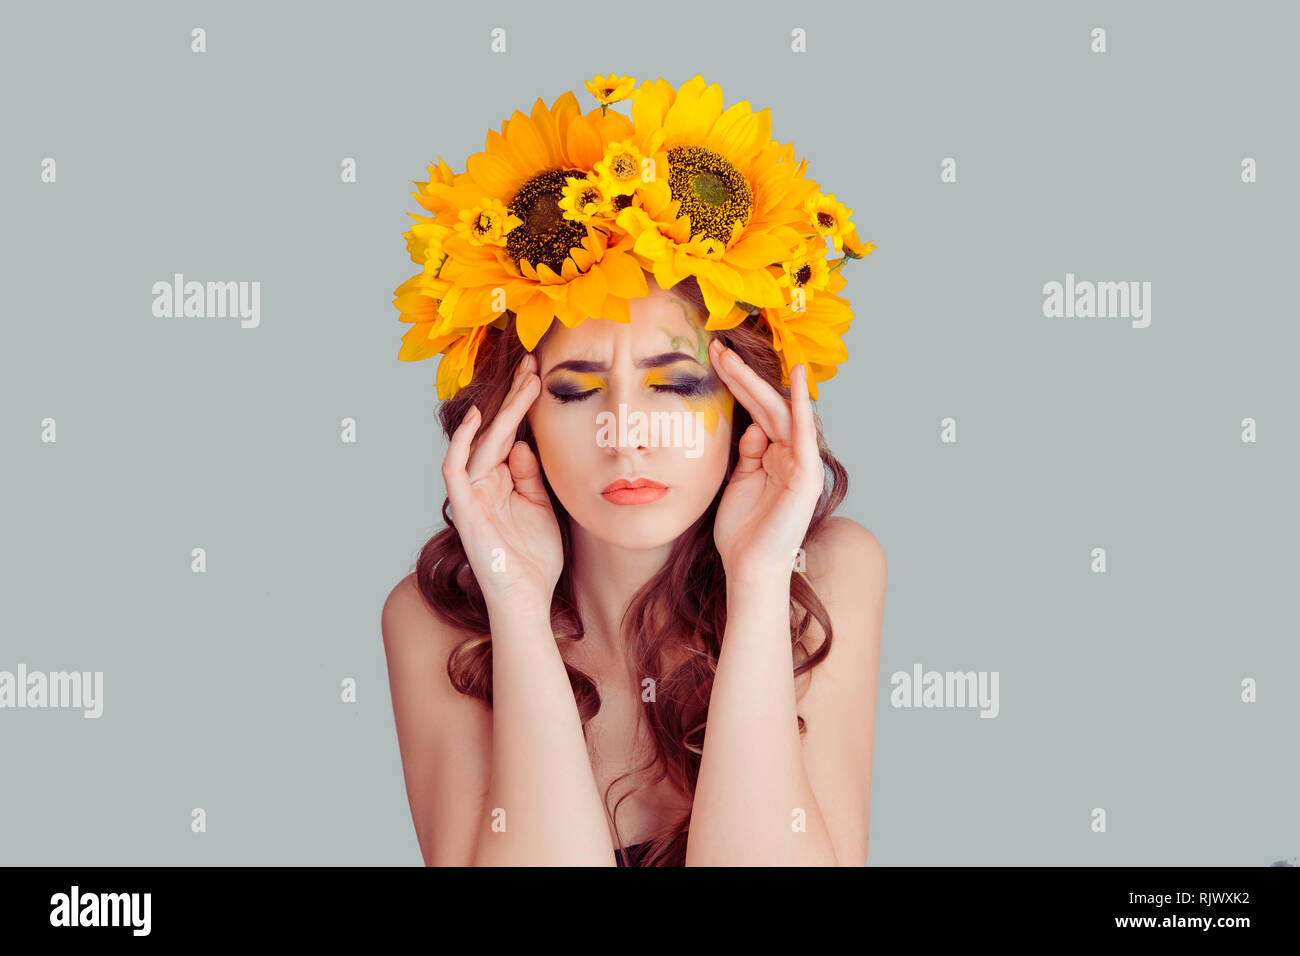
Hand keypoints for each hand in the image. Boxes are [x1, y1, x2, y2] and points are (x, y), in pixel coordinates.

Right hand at [441, 352, 561, 613]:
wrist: (528, 597)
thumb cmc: (536, 558)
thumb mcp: (542, 507)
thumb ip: (531, 475)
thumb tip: (524, 446)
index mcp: (503, 480)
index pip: (511, 434)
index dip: (523, 405)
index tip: (541, 375)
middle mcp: (484, 481)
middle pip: (497, 430)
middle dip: (515, 397)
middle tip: (533, 364)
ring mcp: (472, 493)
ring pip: (482, 442)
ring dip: (503, 411)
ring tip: (526, 382)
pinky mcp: (464, 508)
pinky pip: (455, 468)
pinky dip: (461, 443)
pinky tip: (475, 419)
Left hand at [707, 338, 822, 584]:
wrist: (749, 567)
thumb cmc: (741, 531)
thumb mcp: (737, 482)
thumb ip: (747, 454)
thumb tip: (751, 428)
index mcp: (772, 456)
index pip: (755, 411)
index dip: (736, 384)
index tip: (713, 360)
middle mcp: (790, 455)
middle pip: (765, 405)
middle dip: (740, 375)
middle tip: (717, 347)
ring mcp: (800, 463)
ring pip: (778, 411)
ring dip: (754, 382)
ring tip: (729, 356)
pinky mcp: (806, 474)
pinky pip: (804, 432)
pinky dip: (801, 404)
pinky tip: (796, 378)